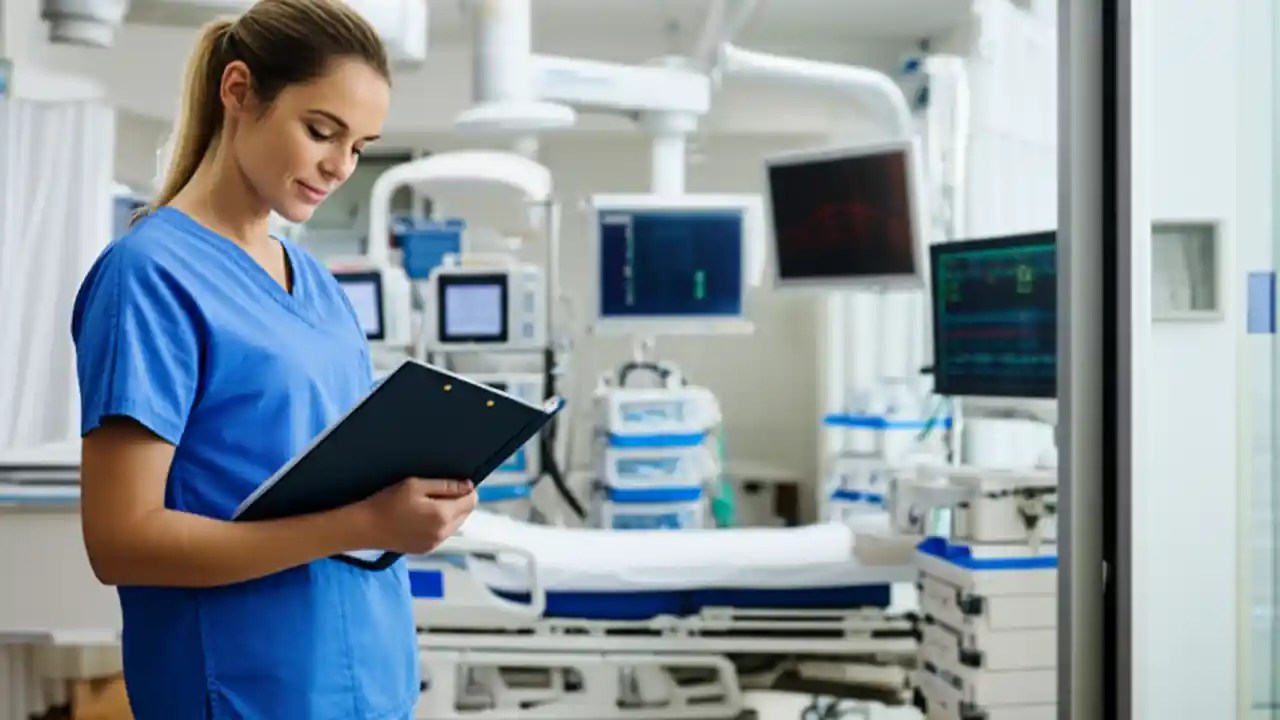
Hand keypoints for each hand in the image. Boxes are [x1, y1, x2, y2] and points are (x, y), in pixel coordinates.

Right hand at [353, 478, 477, 554]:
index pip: (471, 502)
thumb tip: (468, 486)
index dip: (466, 490)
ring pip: (455, 525)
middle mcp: (443, 533)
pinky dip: (440, 525)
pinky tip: (423, 518)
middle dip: (459, 502)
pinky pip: (443, 534)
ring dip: (450, 514)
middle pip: (465, 514)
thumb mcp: (415, 485)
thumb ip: (445, 486)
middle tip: (438, 493)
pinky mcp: (426, 550)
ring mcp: (435, 544)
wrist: (366, 527)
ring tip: (429, 504)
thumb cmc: (388, 502)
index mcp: (442, 515)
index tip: (454, 483)